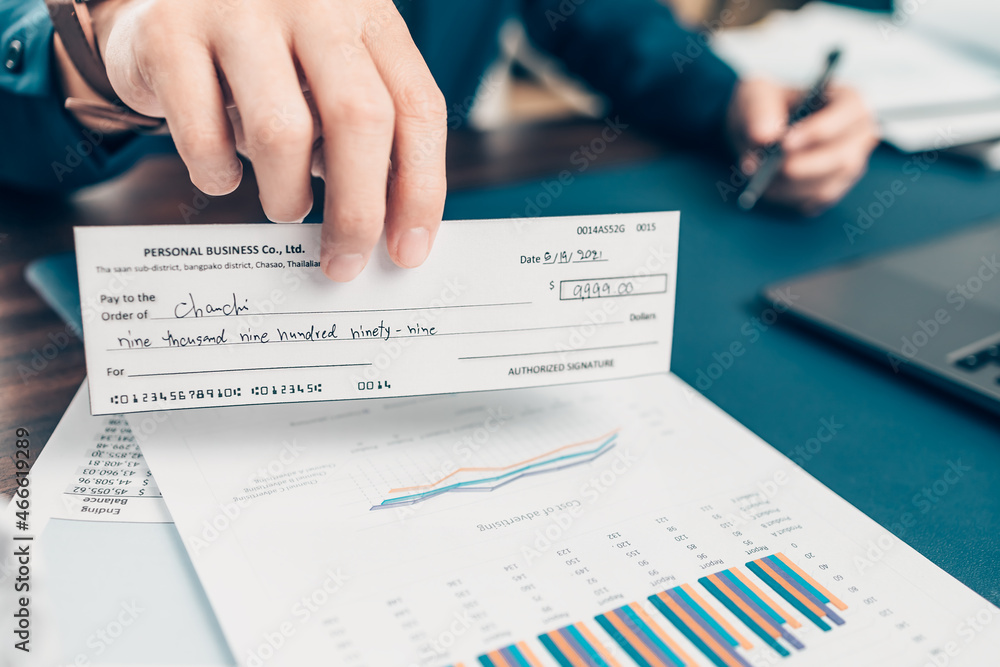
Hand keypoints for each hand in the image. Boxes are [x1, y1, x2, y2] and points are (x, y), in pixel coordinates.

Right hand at [82, 0, 447, 280]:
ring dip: (287, 197)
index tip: (407, 250)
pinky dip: (218, 175)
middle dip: (358, 210)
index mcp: (366, 11)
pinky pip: (203, 135)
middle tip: (345, 261)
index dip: (420, 189)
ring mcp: (238, 9)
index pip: (417, 106)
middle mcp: (312, 1)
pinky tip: (223, 173)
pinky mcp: (167, 32)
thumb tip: (389, 231)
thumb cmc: (267, 59)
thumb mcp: (329, 79)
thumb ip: (364, 138)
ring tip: (284, 208)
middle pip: (360, 117)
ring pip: (282, 131)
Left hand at [726, 78, 879, 214]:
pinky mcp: (833, 187)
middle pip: (842, 158)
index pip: (850, 113)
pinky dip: (789, 196)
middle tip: (766, 168)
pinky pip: (815, 201)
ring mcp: (849, 165)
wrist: (761, 126)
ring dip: (789, 186)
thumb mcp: (757, 94)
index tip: (785, 142)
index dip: (820, 129)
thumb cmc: (768, 103)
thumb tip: (763, 136)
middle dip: (802, 167)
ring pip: (827, 185)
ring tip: (757, 176)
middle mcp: (858, 135)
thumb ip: (759, 111)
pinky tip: (767, 186)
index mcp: (849, 101)